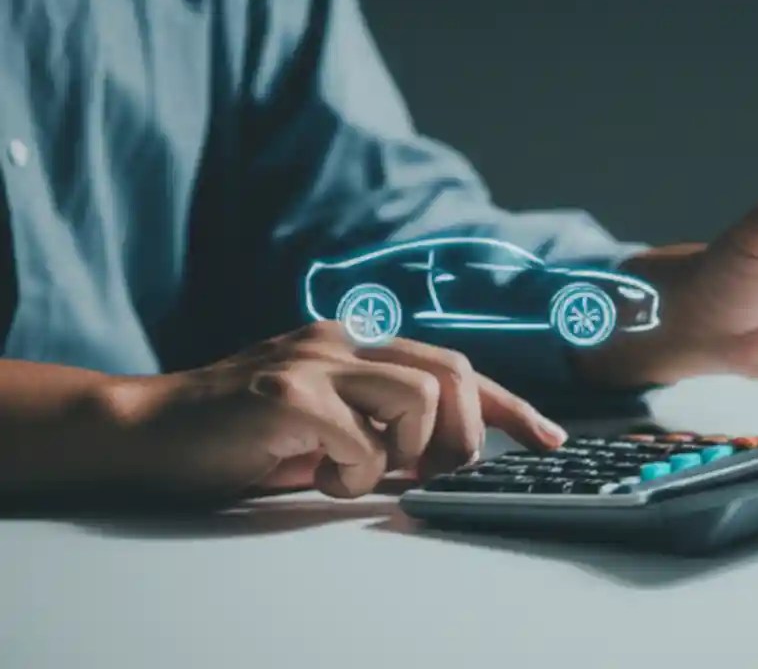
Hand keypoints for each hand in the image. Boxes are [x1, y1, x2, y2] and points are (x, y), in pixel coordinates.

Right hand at [98, 322, 566, 500]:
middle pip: (452, 370)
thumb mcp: (329, 428)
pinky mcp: (286, 391)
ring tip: (352, 470)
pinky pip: (362, 438)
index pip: (456, 367)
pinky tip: (316, 475)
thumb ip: (384, 429)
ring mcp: (315, 359)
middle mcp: (344, 340)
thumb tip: (446, 455)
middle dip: (465, 432)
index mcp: (359, 345)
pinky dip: (352, 472)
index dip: (510, 405)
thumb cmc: (242, 436)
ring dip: (401, 452)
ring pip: (418, 396)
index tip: (551, 437)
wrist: (149, 433)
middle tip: (436, 471)